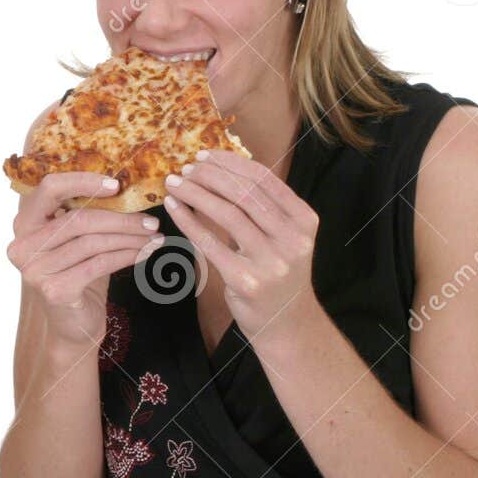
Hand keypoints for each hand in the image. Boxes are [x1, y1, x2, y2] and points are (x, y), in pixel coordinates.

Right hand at [7, 171, 164, 349]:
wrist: (73, 326)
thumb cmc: (78, 276)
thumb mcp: (76, 242)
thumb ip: (85, 216)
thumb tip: (125, 186)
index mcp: (24, 224)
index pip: (50, 188)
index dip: (83, 181)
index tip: (116, 184)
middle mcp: (22, 246)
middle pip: (78, 219)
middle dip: (121, 218)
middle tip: (151, 220)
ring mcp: (35, 270)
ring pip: (92, 242)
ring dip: (129, 238)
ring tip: (154, 237)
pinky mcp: (55, 290)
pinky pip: (99, 264)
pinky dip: (126, 256)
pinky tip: (144, 253)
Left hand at [162, 148, 320, 336]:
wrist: (285, 322)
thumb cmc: (276, 271)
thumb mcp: (282, 236)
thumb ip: (261, 206)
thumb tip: (219, 168)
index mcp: (304, 219)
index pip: (264, 179)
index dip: (230, 162)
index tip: (203, 155)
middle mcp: (293, 238)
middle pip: (244, 193)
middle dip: (209, 176)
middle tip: (184, 169)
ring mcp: (271, 261)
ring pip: (227, 214)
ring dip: (195, 193)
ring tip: (174, 184)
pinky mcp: (245, 280)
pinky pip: (209, 242)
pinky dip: (188, 220)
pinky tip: (173, 207)